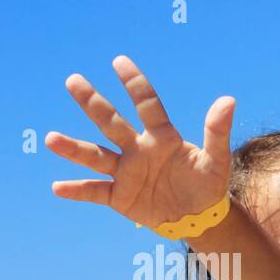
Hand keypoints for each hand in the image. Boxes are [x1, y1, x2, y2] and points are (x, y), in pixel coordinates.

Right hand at [47, 55, 234, 228]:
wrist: (199, 218)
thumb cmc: (208, 185)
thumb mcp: (217, 161)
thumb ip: (217, 132)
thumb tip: (228, 100)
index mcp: (161, 138)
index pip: (147, 106)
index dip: (135, 84)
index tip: (119, 61)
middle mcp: (138, 150)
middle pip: (112, 123)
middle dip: (93, 103)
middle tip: (73, 80)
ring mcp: (126, 172)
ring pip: (96, 156)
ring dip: (74, 148)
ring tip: (51, 139)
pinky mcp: (120, 196)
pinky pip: (95, 191)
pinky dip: (78, 191)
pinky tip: (58, 187)